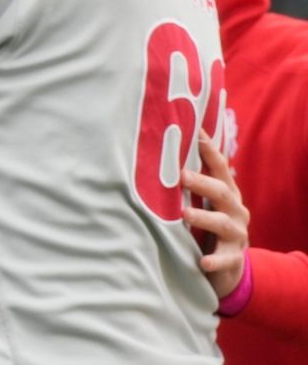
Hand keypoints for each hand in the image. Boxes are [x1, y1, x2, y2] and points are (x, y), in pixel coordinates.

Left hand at [182, 132, 249, 297]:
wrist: (227, 267)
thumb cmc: (208, 226)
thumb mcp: (204, 202)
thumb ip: (192, 182)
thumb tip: (163, 151)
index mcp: (227, 193)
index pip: (220, 167)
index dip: (209, 150)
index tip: (195, 133)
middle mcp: (235, 210)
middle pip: (221, 192)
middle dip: (202, 183)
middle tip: (182, 175)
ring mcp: (236, 234)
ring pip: (222, 223)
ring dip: (203, 217)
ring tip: (185, 214)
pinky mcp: (232, 258)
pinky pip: (224, 259)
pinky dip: (214, 260)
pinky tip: (202, 261)